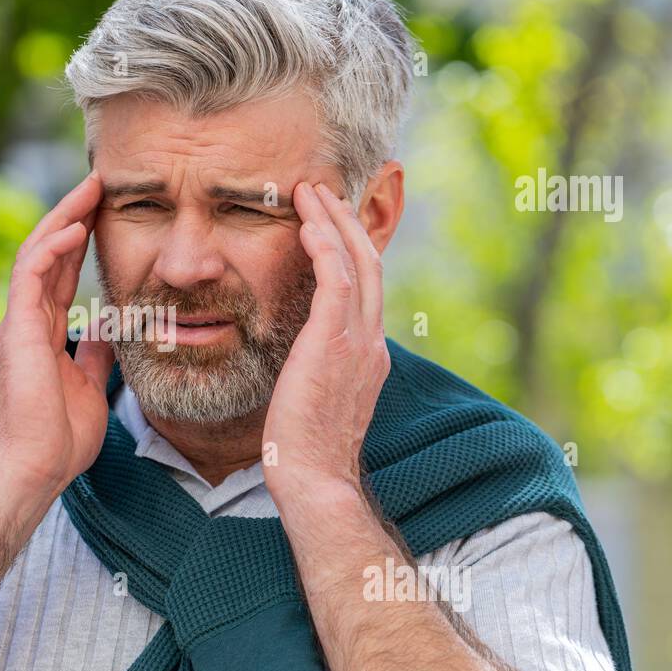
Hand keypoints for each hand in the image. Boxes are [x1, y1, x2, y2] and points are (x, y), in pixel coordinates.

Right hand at [0, 170, 114, 495]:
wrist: (35, 469)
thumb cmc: (59, 439)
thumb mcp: (90, 385)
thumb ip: (95, 354)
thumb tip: (109, 328)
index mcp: (43, 332)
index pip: (63, 273)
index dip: (81, 241)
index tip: (104, 212)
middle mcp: (27, 321)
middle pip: (49, 253)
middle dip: (73, 215)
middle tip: (100, 183)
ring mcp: (19, 322)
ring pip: (37, 253)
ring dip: (64, 217)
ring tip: (91, 189)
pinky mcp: (16, 328)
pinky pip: (31, 275)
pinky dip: (53, 247)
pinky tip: (77, 226)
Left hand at [262, 182, 389, 499]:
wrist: (314, 480)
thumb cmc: (304, 450)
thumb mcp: (317, 399)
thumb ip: (319, 369)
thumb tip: (300, 359)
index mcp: (369, 354)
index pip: (365, 287)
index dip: (349, 249)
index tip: (327, 223)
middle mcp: (371, 341)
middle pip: (369, 263)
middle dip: (346, 222)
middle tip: (322, 191)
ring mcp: (358, 341)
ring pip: (356, 262)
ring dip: (332, 222)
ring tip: (309, 192)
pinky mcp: (334, 343)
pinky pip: (335, 280)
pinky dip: (324, 246)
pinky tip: (307, 223)